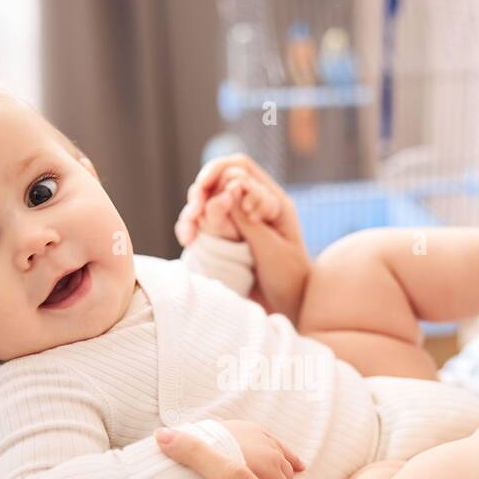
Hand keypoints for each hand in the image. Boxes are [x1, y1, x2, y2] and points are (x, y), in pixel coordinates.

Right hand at [176, 156, 312, 319]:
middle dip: (199, 192)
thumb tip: (228, 189)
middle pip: (217, 181)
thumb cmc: (291, 282)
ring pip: (205, 203)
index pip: (240, 169)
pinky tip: (187, 239)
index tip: (212, 194)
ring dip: (191, 212)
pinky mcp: (223, 240)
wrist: (289, 309)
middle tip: (193, 211)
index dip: (220, 173)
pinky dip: (191, 228)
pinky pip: (202, 225)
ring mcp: (236, 222)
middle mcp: (251, 206)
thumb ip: (249, 222)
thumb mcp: (272, 251)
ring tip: (188, 234)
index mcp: (272, 201)